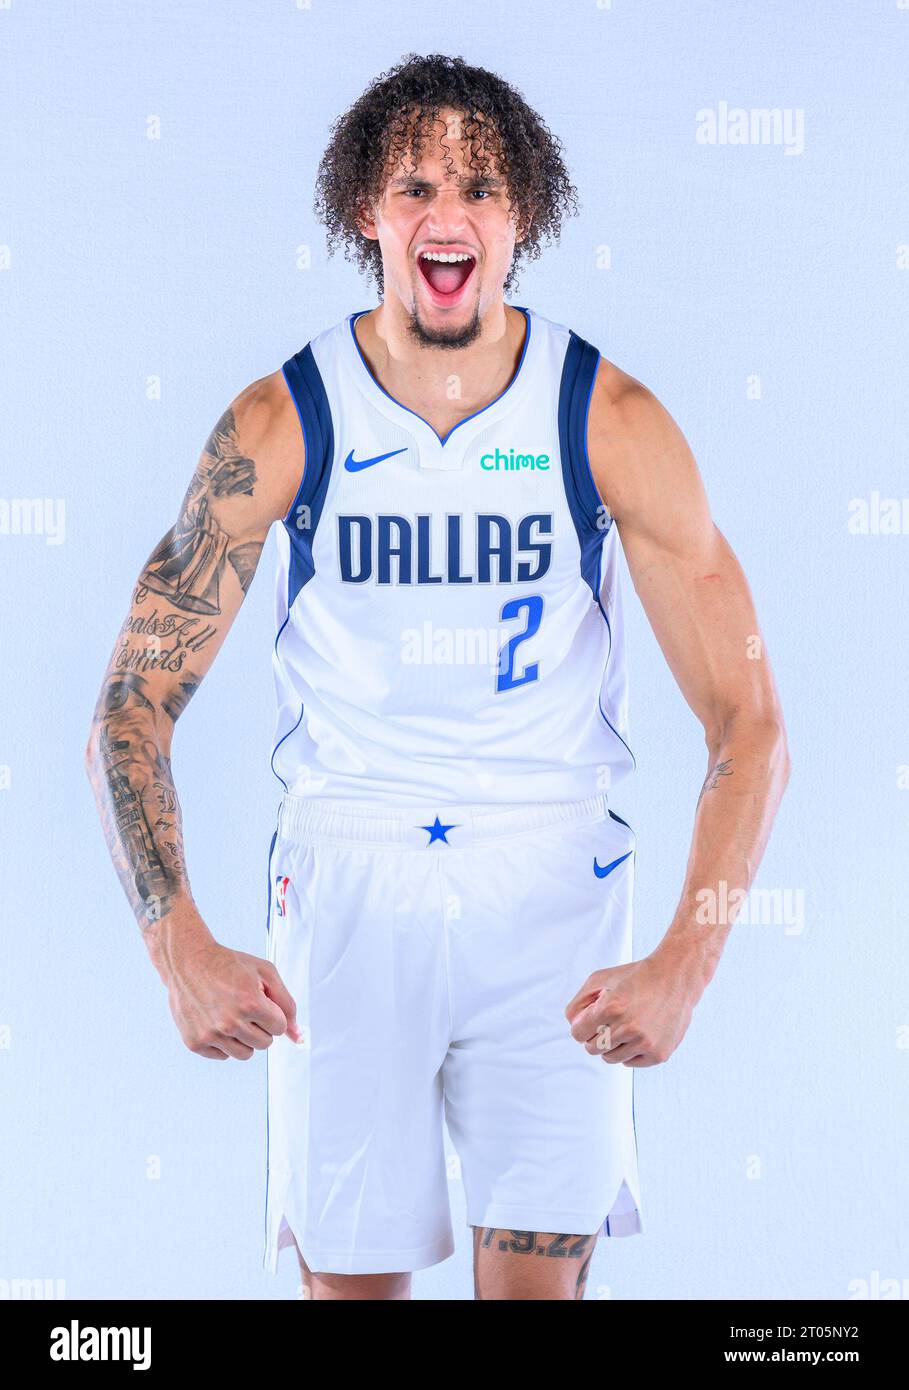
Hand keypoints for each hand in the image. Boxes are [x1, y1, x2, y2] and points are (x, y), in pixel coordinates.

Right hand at [163, 933, 301, 1060]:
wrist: (188, 962)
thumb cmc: (229, 965)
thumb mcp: (265, 973)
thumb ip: (286, 1004)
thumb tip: (298, 1037)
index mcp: (250, 1003)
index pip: (280, 1028)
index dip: (272, 1013)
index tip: (260, 1001)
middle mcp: (229, 1022)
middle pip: (265, 1043)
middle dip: (261, 1026)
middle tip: (245, 1007)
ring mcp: (210, 1035)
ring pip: (245, 1054)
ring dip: (244, 1038)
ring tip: (232, 1015)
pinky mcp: (195, 1043)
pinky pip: (223, 1056)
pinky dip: (223, 1042)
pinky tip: (215, 1020)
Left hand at [565, 951, 697, 1067]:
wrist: (675, 978)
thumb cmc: (635, 977)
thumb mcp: (600, 978)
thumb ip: (578, 1004)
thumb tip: (574, 1028)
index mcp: (611, 1007)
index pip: (578, 1034)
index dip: (582, 1025)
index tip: (592, 1018)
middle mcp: (629, 1027)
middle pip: (592, 1048)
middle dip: (596, 1035)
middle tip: (610, 1021)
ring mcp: (645, 1043)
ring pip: (610, 1058)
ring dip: (612, 1044)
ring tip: (625, 1025)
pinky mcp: (658, 1054)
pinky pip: (630, 1062)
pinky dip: (630, 1051)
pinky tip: (639, 1032)